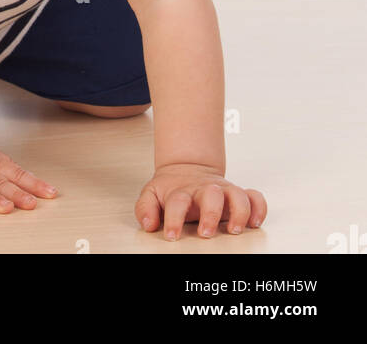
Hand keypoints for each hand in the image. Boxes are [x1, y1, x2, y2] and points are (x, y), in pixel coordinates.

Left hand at [135, 163, 267, 239]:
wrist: (186, 168)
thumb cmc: (171, 189)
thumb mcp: (152, 194)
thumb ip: (146, 208)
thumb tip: (149, 224)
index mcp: (183, 191)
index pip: (178, 202)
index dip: (174, 219)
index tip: (172, 236)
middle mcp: (205, 190)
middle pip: (211, 194)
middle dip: (211, 214)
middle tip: (206, 232)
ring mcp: (223, 191)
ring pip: (237, 194)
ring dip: (239, 211)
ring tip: (234, 230)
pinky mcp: (237, 194)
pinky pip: (255, 197)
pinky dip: (258, 208)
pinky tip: (255, 222)